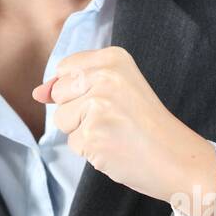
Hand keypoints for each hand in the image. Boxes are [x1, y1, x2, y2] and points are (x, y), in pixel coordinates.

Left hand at [32, 46, 215, 215]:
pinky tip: (115, 148)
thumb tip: (38, 93)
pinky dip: (90, 151)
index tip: (108, 99)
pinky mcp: (92, 134)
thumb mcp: (117, 88)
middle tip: (114, 118)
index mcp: (113, 58)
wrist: (177, 158)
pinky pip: (73, 144)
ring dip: (82, 133)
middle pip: (59, 93)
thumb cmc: (147, 125)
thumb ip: (74, 84)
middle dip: (77, 111)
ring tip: (114, 133)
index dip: (77, 89)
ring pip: (62, 121)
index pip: (65, 68)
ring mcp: (98, 105)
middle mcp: (105, 76)